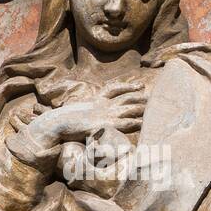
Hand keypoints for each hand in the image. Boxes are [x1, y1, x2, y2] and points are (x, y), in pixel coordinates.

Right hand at [11, 81, 146, 145]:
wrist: (57, 124)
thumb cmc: (63, 122)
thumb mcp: (74, 113)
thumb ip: (84, 113)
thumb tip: (86, 116)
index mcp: (94, 100)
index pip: (113, 89)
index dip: (127, 86)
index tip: (138, 86)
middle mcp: (102, 105)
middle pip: (125, 97)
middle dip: (139, 97)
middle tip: (154, 97)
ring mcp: (104, 114)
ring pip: (128, 108)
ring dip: (141, 108)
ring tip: (154, 109)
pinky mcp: (105, 125)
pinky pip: (124, 123)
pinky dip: (134, 122)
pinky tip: (143, 124)